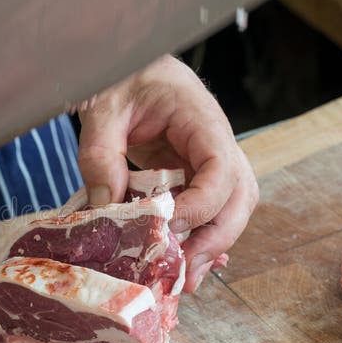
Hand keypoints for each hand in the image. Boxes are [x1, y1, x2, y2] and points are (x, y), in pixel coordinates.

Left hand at [78, 55, 258, 291]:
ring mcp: (209, 160)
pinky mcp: (195, 174)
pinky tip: (184, 263)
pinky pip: (210, 209)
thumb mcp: (102, 109)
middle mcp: (216, 142)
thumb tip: (108, 207)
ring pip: (232, 208)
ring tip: (184, 279)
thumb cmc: (121, 76)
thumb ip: (101, 154)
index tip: (168, 225)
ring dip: (212, 245)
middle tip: (186, 271)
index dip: (201, 203)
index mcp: (201, 119)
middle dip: (217, 237)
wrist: (128, 63)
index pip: (221, 167)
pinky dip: (200, 238)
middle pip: (240, 196)